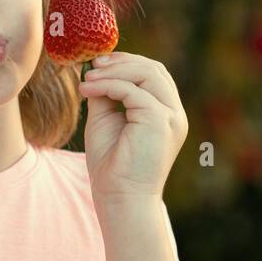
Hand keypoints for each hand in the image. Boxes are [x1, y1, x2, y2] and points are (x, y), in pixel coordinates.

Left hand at [77, 52, 187, 206]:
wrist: (120, 198)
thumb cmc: (112, 166)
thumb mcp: (106, 121)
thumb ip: (106, 96)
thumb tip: (94, 71)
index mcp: (165, 114)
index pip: (154, 75)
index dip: (128, 62)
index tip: (99, 62)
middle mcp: (173, 114)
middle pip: (154, 69)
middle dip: (122, 62)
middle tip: (93, 64)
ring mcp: (170, 117)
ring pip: (148, 74)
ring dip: (114, 72)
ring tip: (88, 79)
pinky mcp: (159, 121)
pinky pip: (133, 91)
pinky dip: (108, 85)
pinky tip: (88, 91)